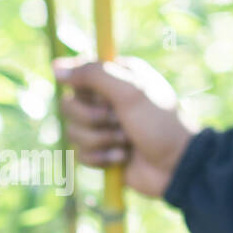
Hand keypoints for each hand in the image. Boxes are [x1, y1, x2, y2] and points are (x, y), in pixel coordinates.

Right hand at [52, 55, 195, 198]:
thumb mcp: (131, 91)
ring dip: (101, 139)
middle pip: (69, 104)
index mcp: (119, 76)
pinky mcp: (101, 150)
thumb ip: (95, 74)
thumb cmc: (159, 123)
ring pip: (73, 131)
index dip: (81, 86)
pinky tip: (124, 157)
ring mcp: (104, 126)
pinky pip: (80, 153)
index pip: (79, 72)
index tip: (97, 96)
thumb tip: (56, 67)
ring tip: (126, 141)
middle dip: (92, 118)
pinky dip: (102, 157)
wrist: (176, 165)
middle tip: (119, 120)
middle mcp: (109, 98)